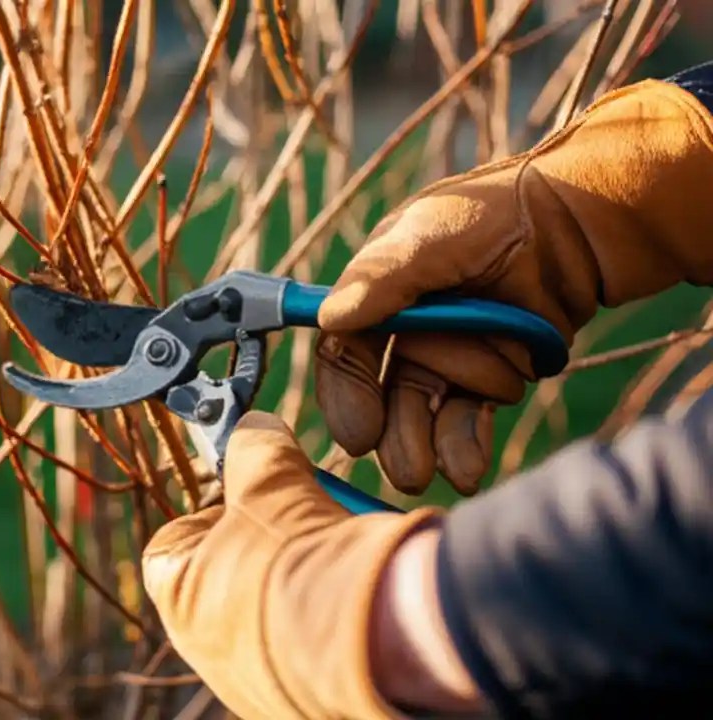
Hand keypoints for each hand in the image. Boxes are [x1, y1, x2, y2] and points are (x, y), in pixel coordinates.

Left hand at [141, 411, 443, 719]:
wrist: (381, 640)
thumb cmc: (306, 561)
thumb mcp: (272, 485)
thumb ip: (254, 451)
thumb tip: (253, 428)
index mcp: (181, 601)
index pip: (175, 541)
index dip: (214, 506)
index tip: (252, 490)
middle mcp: (209, 651)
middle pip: (230, 573)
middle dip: (268, 541)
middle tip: (305, 516)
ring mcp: (258, 681)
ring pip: (274, 610)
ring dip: (303, 577)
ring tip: (340, 554)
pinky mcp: (308, 698)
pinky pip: (312, 644)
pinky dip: (332, 615)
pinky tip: (360, 595)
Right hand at [313, 79, 712, 494]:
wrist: (576, 227)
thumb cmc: (492, 216)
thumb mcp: (429, 238)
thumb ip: (382, 278)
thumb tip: (331, 318)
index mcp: (376, 298)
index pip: (347, 353)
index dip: (348, 395)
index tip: (359, 436)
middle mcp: (406, 333)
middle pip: (387, 396)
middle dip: (398, 434)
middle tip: (408, 472)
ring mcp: (448, 359)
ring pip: (429, 413)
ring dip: (439, 439)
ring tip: (457, 469)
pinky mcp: (490, 379)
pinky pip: (469, 421)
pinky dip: (466, 446)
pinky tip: (467, 471)